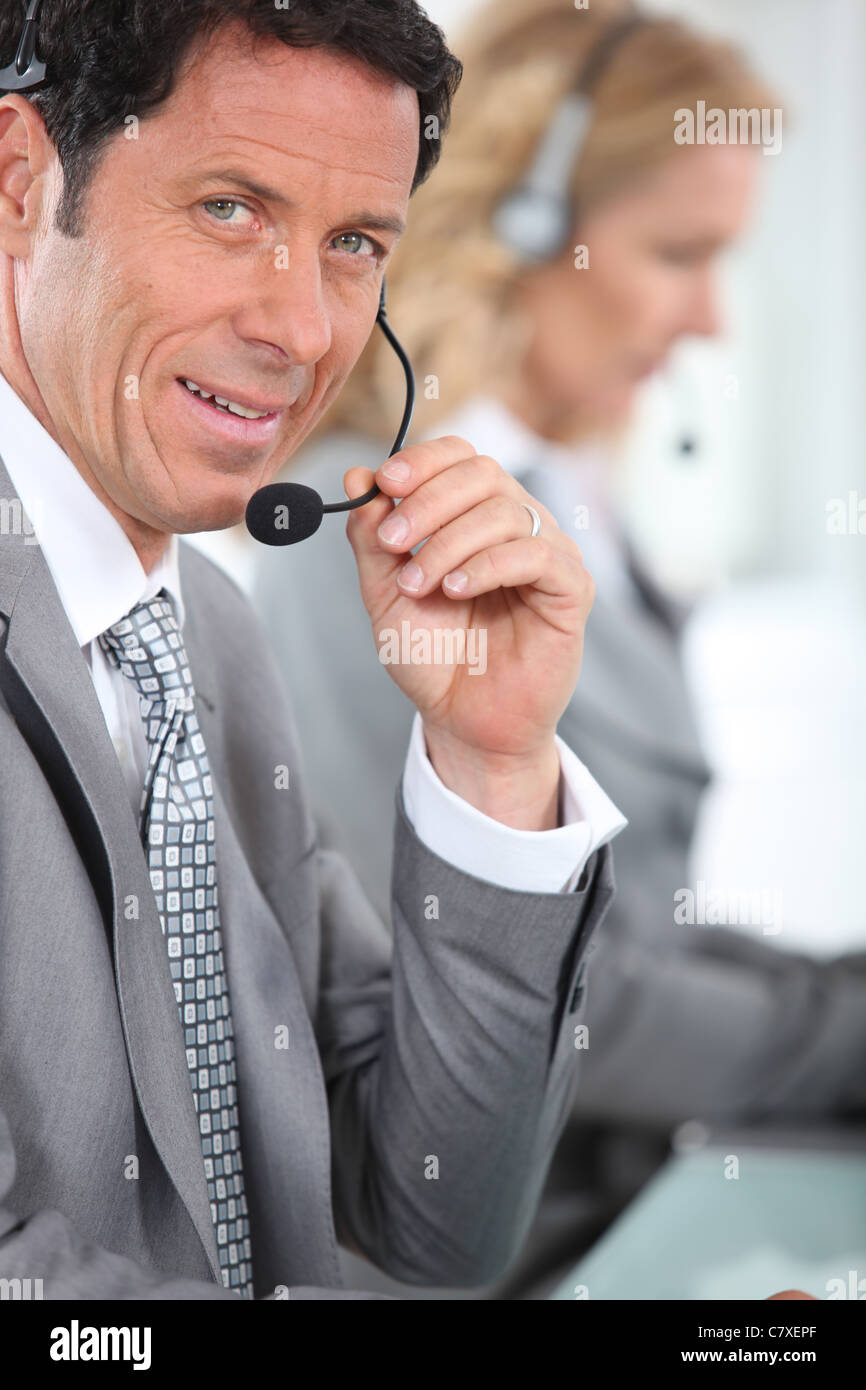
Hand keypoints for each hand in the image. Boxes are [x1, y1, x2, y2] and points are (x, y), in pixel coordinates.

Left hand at [343, 435, 593, 827]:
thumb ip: (372, 537)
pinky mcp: (572, 589)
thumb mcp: (386, 593)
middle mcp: (518, 526)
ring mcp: (550, 554)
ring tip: (419, 585)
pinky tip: (456, 590)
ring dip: (449, 543)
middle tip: (394, 541)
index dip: (424, 460)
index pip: (462, 457)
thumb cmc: (433, 658)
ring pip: (505, 512)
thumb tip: (358, 476)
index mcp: (476, 516)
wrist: (464, 722)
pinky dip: (487, 565)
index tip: (385, 482)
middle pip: (483, 473)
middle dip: (429, 501)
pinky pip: (536, 554)